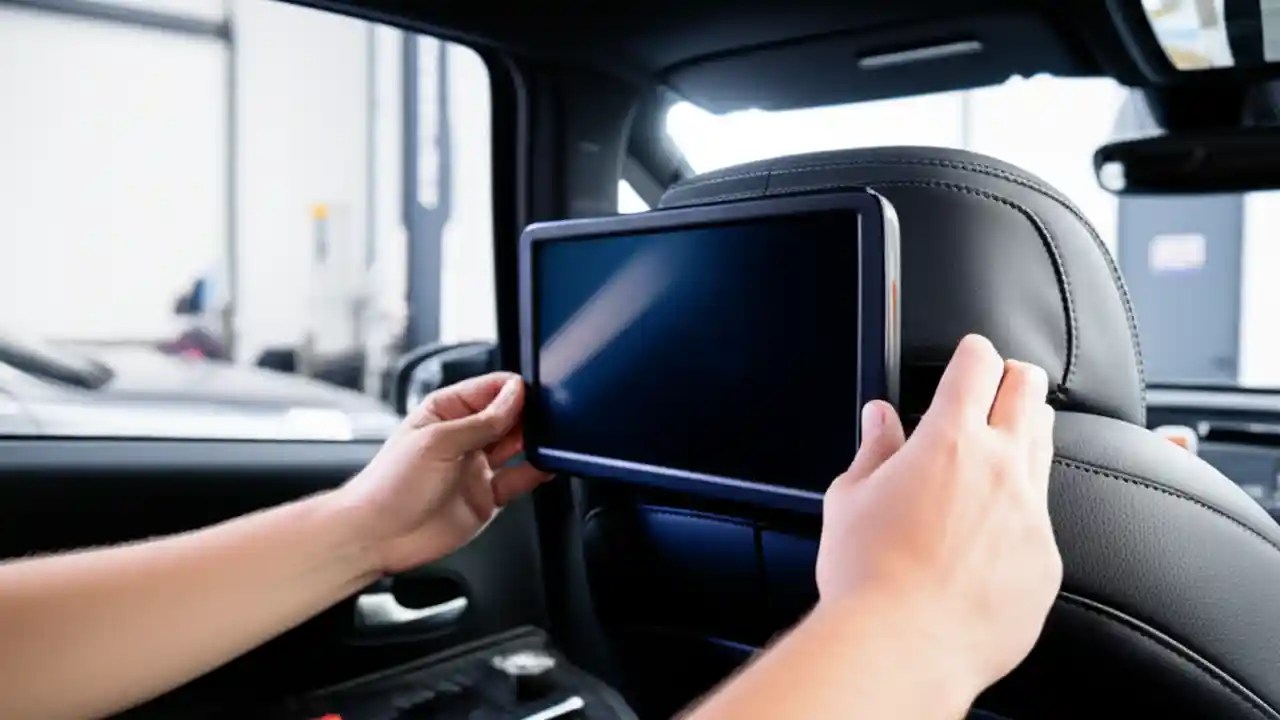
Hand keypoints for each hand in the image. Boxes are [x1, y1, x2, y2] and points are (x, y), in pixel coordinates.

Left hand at [335, 372, 552, 574]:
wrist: (377, 537)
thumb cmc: (389, 485)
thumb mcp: (437, 442)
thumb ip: (481, 421)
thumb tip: (514, 395)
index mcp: (446, 412)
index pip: (489, 389)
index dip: (513, 390)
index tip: (532, 394)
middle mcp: (464, 437)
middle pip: (508, 416)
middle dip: (528, 415)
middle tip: (546, 418)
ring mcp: (476, 467)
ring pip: (517, 447)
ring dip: (534, 442)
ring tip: (549, 441)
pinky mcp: (486, 497)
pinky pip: (519, 480)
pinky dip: (536, 473)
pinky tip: (547, 466)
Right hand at [816, 334, 1059, 700]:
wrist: (904, 645)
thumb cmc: (868, 575)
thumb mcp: (849, 498)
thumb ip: (873, 450)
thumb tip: (879, 419)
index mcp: (949, 440)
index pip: (978, 365)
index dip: (974, 351)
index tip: (971, 353)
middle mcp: (1001, 466)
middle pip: (1028, 392)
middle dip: (1013, 378)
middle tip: (998, 382)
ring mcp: (1031, 513)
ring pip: (1044, 447)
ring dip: (1025, 432)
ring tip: (1003, 440)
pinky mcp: (1045, 559)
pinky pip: (1043, 516)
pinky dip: (1022, 506)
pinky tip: (997, 522)